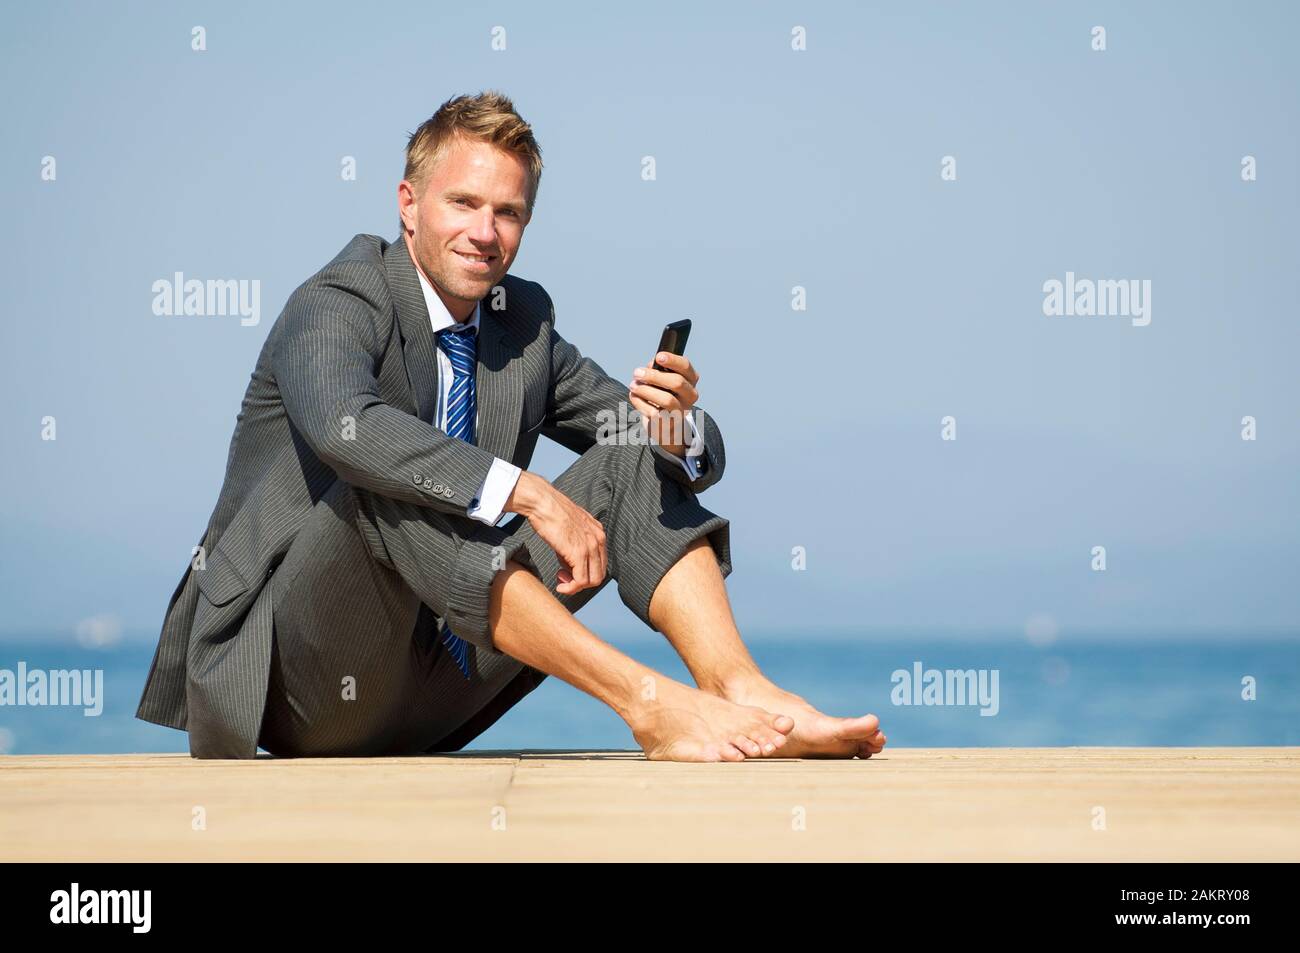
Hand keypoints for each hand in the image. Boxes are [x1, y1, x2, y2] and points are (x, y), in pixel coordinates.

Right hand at [506, 471, 606, 594]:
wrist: (543, 503)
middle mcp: (598, 540)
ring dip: (576, 587)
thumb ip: (575, 546)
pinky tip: (560, 585)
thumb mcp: (570, 529)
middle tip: (563, 579)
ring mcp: (590, 547)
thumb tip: (569, 566)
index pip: (600, 563)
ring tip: (561, 582)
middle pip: (599, 574)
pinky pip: (581, 581)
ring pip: (593, 581)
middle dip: (581, 582)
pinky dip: (571, 588)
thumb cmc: (551, 513)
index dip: (585, 573)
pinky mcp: (579, 553)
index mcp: (598, 533)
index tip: (568, 573)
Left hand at [628, 351, 699, 458]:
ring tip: (633, 386)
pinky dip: (640, 403)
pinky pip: (654, 412)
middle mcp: (690, 395)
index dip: (673, 360)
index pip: (686, 367)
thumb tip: (650, 366)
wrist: (666, 424)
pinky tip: (634, 396)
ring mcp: (681, 411)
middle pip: (677, 382)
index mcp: (690, 380)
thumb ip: (658, 370)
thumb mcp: (663, 380)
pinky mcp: (669, 424)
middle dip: (654, 376)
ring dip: (646, 390)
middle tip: (637, 373)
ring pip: (667, 399)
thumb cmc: (663, 395)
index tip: (658, 357)